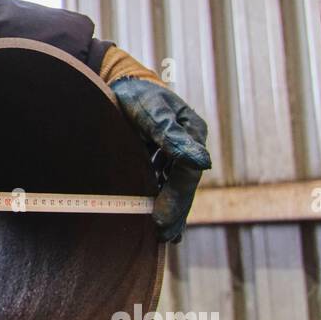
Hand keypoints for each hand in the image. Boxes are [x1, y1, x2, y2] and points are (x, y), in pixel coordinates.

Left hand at [110, 76, 210, 242]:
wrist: (118, 83)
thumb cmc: (133, 93)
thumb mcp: (150, 109)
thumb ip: (170, 134)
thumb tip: (202, 163)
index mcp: (192, 130)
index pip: (187, 172)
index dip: (176, 198)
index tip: (161, 220)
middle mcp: (188, 143)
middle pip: (183, 183)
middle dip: (175, 210)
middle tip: (164, 237)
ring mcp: (176, 150)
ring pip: (175, 185)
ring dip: (171, 209)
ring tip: (165, 236)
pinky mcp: (161, 156)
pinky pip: (165, 182)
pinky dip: (161, 200)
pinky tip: (159, 220)